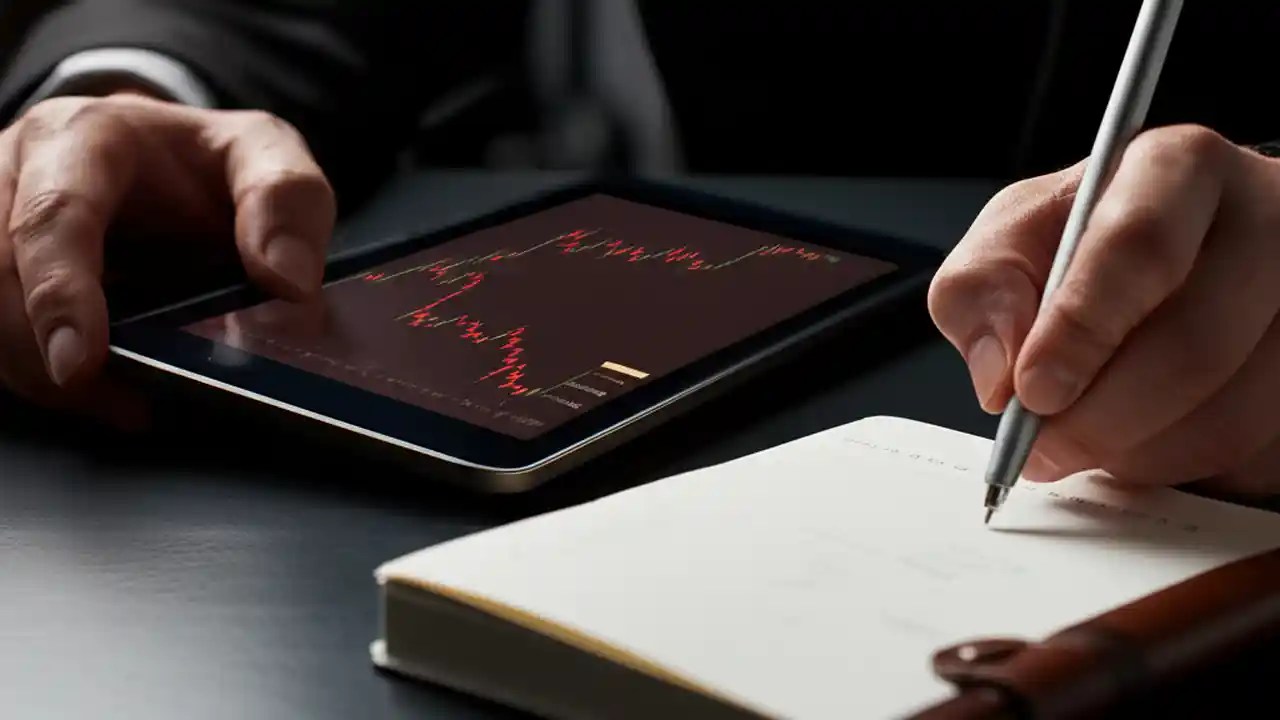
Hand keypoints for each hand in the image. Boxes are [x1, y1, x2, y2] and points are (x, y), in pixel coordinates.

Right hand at [0, 93, 333, 426]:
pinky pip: (0, 334)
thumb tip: (288, 280)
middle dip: (43, 349)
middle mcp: (18, 171)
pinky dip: (41, 375)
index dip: (60, 293)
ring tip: (125, 400)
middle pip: (1, 275)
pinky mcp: (0, 269)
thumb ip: (285, 201)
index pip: (54, 217)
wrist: (168, 159)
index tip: (80, 361)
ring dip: (41, 371)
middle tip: (120, 398)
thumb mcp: (266, 156)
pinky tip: (103, 392)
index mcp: (84, 137)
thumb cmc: (208, 160)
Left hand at [929, 124, 1279, 495]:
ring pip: (1228, 413)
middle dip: (1099, 416)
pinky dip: (1177, 465)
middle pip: (1194, 344)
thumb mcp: (1009, 242)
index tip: (1032, 389)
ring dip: (1134, 450)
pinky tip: (1141, 437)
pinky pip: (1251, 452)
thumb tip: (1001, 371)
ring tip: (1085, 436)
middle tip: (1040, 444)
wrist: (1156, 267)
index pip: (1141, 246)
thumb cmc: (1080, 244)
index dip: (1080, 329)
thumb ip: (981, 291)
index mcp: (1177, 171)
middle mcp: (1264, 223)